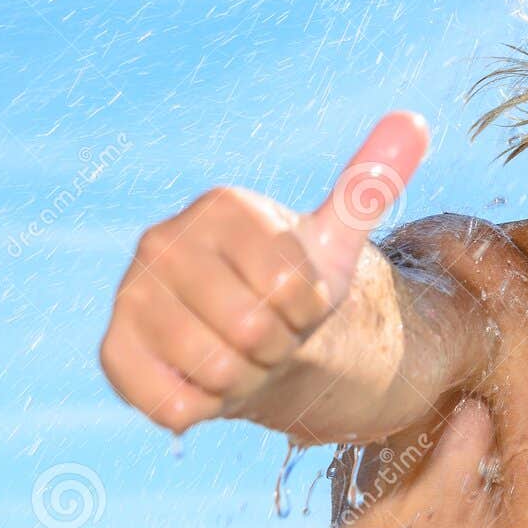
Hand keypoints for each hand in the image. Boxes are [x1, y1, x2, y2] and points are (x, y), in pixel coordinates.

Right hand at [100, 112, 428, 432]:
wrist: (246, 337)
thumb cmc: (291, 287)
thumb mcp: (334, 239)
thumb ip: (370, 183)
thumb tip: (416, 122)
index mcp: (220, 206)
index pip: (292, 284)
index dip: (308, 308)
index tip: (296, 297)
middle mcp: (161, 240)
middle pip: (252, 327)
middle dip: (276, 345)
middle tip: (267, 330)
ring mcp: (129, 295)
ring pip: (215, 368)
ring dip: (242, 377)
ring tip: (237, 353)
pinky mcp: (112, 352)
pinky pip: (173, 403)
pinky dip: (203, 405)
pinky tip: (201, 379)